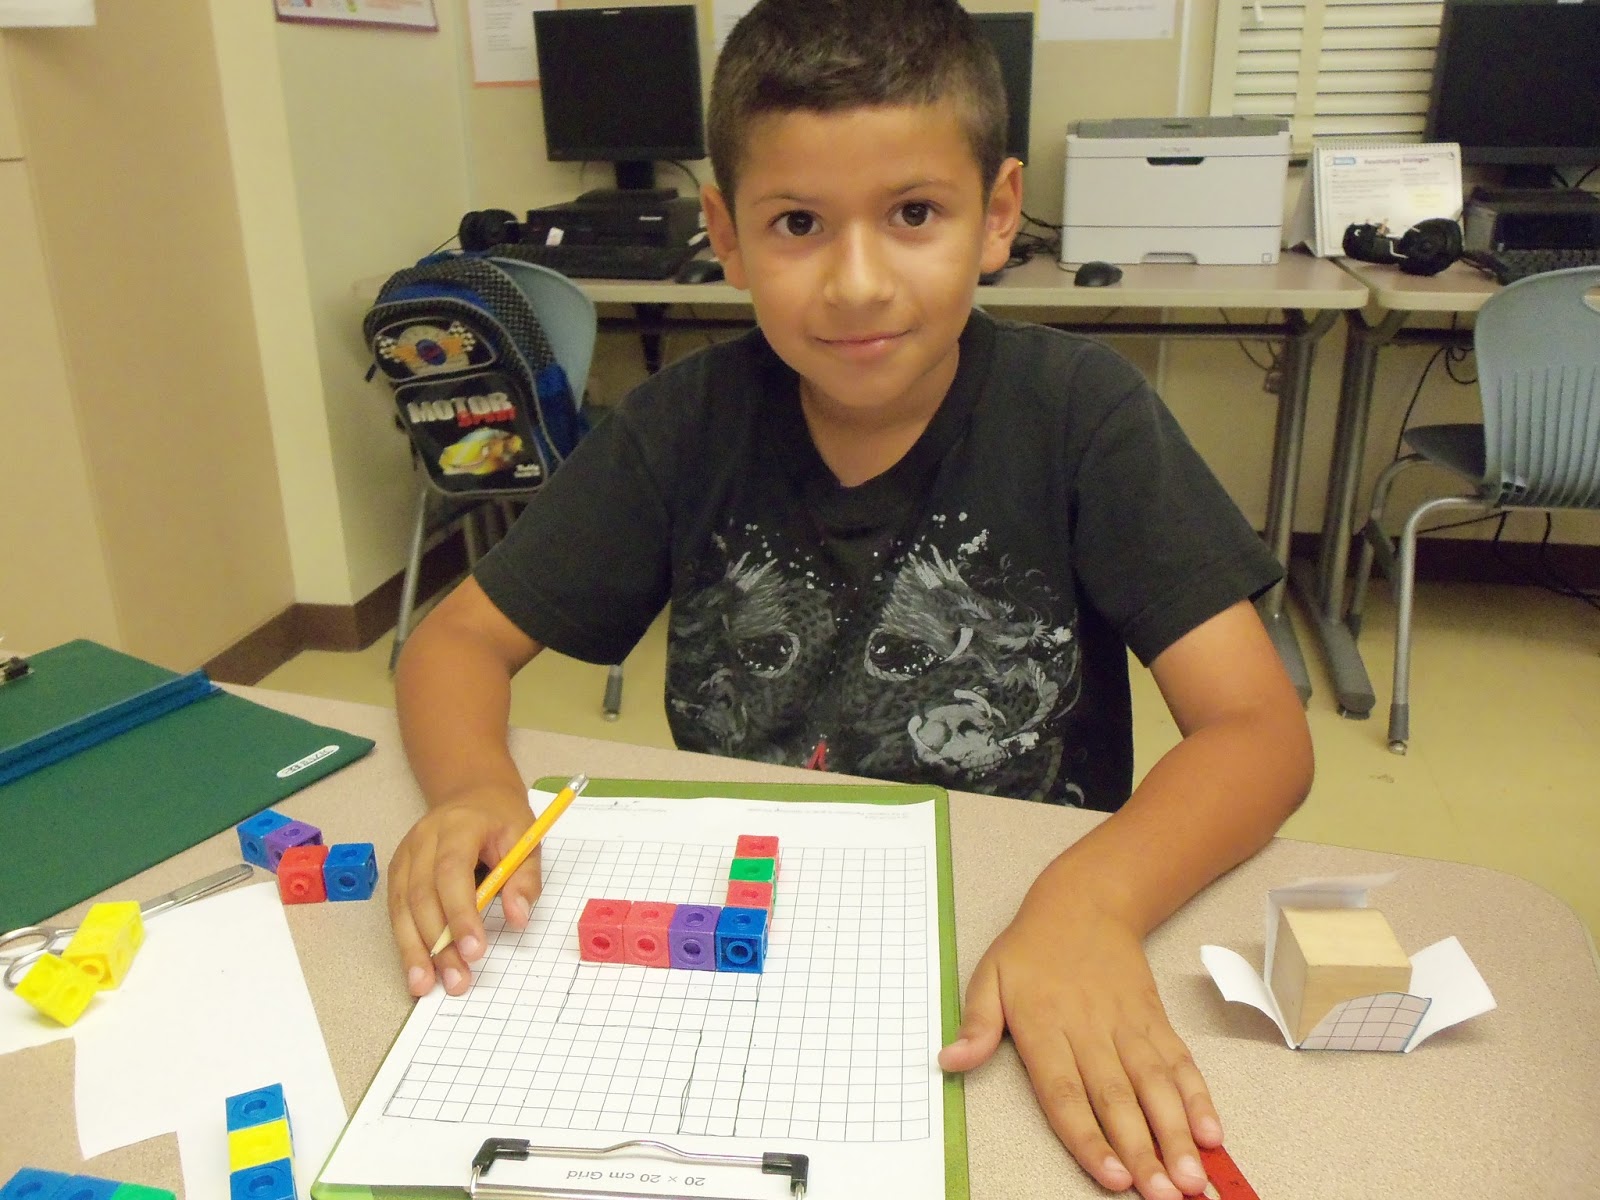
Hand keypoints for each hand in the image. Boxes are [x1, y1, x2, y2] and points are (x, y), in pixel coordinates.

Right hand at [387, 789, 540, 997]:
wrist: (473, 795)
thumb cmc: (502, 820)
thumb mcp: (526, 838)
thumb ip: (525, 878)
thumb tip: (518, 918)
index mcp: (458, 826)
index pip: (452, 871)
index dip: (461, 913)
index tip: (475, 950)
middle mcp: (423, 839)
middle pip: (423, 895)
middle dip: (438, 943)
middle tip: (456, 979)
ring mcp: (406, 855)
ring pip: (402, 907)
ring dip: (414, 950)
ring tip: (426, 985)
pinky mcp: (398, 872)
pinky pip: (396, 911)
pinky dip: (405, 942)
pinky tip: (415, 970)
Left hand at [938, 899, 1220, 1198]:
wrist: (1084, 902)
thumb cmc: (1032, 949)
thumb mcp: (988, 977)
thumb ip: (975, 1024)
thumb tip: (950, 1060)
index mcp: (1045, 1027)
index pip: (1067, 1094)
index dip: (1091, 1139)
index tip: (1114, 1178)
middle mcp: (1091, 1030)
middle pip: (1119, 1099)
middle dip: (1146, 1152)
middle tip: (1166, 1197)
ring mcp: (1128, 1026)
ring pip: (1156, 1085)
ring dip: (1177, 1134)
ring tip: (1193, 1178)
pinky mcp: (1154, 1020)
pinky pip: (1179, 1062)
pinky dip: (1197, 1097)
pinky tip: (1211, 1132)